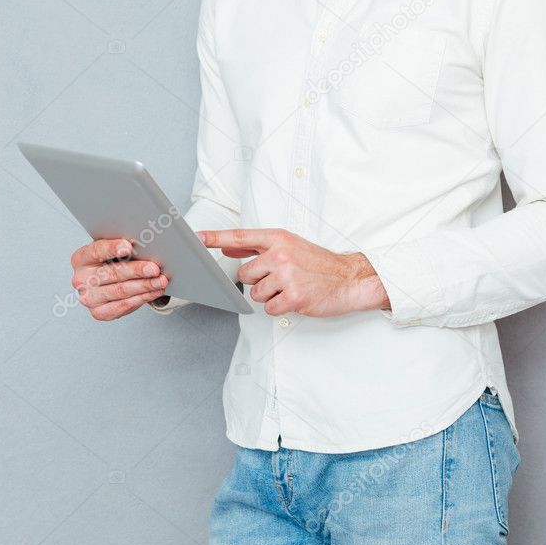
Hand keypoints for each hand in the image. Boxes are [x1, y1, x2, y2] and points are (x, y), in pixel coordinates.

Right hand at [70, 238, 169, 319]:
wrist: (109, 281)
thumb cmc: (112, 261)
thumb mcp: (114, 250)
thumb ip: (124, 247)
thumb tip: (144, 245)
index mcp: (81, 258)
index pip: (97, 251)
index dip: (112, 248)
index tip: (128, 247)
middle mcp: (81, 279)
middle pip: (112, 273)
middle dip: (136, 270)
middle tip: (154, 269)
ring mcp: (88, 298)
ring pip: (120, 291)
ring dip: (144, 286)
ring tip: (160, 281)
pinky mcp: (99, 312)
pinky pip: (123, 306)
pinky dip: (142, 298)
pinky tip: (153, 292)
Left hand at [200, 228, 387, 317]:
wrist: (348, 279)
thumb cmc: (318, 264)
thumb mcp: (288, 246)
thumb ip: (256, 247)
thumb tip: (227, 245)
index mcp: (278, 238)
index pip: (240, 237)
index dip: (216, 238)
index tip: (197, 238)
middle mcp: (281, 254)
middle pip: (244, 273)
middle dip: (258, 280)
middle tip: (280, 278)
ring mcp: (287, 275)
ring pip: (255, 293)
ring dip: (269, 295)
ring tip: (290, 287)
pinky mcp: (293, 296)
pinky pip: (268, 308)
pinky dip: (279, 307)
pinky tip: (294, 299)